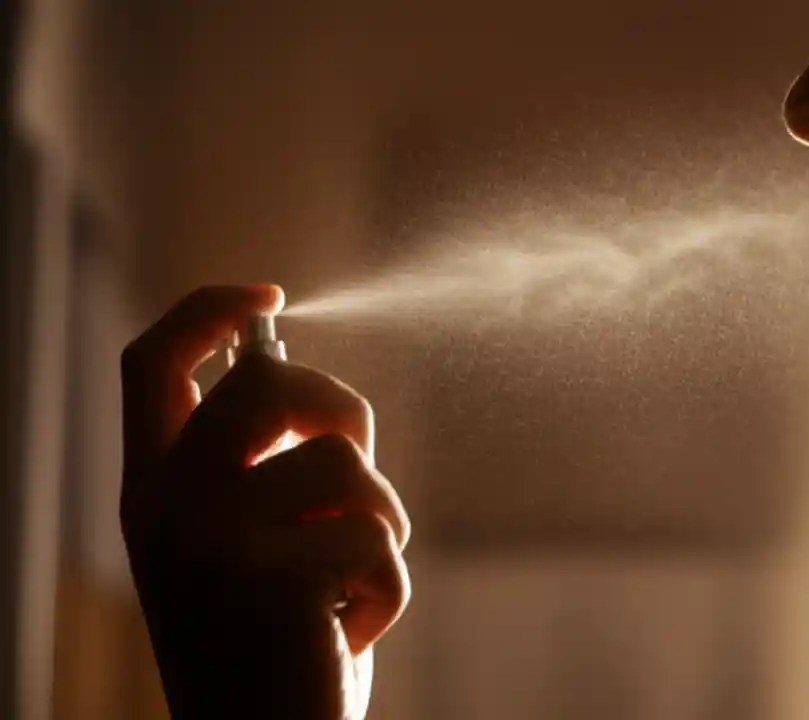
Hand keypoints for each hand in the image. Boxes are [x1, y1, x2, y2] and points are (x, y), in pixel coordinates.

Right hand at [119, 285, 411, 719]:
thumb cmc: (269, 642)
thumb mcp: (240, 544)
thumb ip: (255, 466)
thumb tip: (294, 374)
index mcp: (151, 491)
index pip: (152, 362)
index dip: (209, 310)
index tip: (270, 293)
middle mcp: (165, 509)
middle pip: (265, 385)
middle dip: (339, 409)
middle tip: (358, 470)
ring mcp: (213, 544)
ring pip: (344, 465)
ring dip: (377, 524)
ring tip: (348, 584)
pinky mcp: (273, 583)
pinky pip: (378, 536)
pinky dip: (390, 586)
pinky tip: (352, 630)